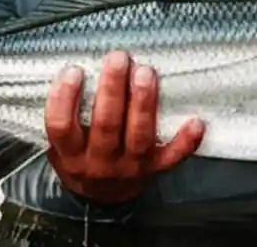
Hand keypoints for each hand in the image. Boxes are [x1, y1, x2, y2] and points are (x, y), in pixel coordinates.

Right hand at [45, 50, 205, 203]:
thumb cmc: (80, 156)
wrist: (102, 197)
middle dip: (112, 89)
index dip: (64, 98)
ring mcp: (130, 167)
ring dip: (144, 103)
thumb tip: (71, 66)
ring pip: (138, 136)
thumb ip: (65, 113)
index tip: (74, 70)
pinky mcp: (155, 169)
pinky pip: (173, 157)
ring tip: (145, 72)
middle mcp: (99, 163)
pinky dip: (186, 141)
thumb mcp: (60, 143)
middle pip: (105, 126)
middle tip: (118, 58)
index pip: (61, 126)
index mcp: (70, 154)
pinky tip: (196, 122)